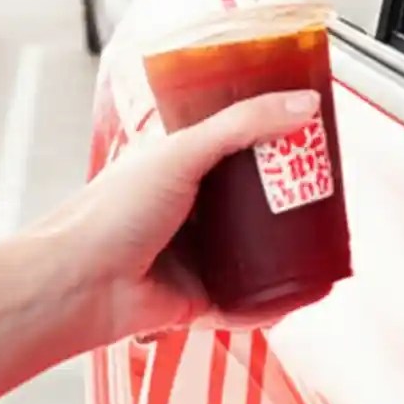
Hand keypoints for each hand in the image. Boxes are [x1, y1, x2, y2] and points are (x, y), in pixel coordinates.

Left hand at [36, 90, 322, 342]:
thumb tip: (300, 105)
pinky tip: (305, 289)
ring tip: (325, 232)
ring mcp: (198, 252)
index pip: (235, 137)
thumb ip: (243, 125)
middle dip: (289, 189)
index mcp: (179, 163)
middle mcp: (191, 206)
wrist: (78, 287)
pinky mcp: (204, 295)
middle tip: (324, 180)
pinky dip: (279, 297)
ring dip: (289, 243)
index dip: (271, 129)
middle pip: (254, 193)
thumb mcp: (182, 152)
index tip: (308, 123)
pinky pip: (251, 298)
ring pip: (257, 245)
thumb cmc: (107, 215)